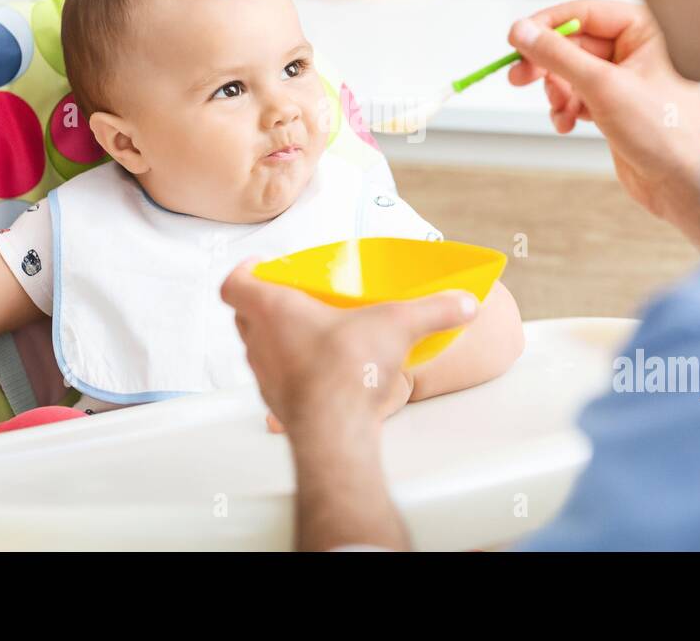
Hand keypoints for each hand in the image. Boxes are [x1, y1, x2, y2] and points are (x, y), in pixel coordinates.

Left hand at [221, 261, 477, 436]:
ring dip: (277, 340)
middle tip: (296, 297)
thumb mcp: (398, 325)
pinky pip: (279, 381)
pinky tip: (324, 372)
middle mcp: (260, 343)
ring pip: (258, 350)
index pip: (234, 284)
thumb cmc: (347, 371)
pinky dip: (294, 372)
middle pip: (244, 316)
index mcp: (273, 310)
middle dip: (266, 304)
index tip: (265, 266)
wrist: (336, 433)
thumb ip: (434, 310)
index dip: (246, 272)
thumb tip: (465, 302)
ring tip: (313, 333)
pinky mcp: (281, 406)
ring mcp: (267, 378)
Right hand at [508, 0, 699, 249]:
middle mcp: (634, 50)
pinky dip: (566, 109)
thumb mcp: (603, 86)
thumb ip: (559, 56)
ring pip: (570, 73)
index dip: (547, 25)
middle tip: (518, 76)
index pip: (584, 13)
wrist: (683, 182)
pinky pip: (577, 97)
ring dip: (557, 92)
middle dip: (546, 65)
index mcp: (644, 30)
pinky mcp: (614, 106)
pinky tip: (567, 124)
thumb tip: (523, 32)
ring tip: (558, 111)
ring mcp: (623, 79)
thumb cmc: (664, 130)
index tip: (517, 38)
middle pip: (572, 44)